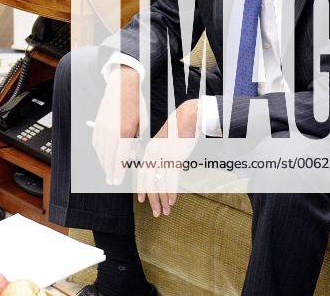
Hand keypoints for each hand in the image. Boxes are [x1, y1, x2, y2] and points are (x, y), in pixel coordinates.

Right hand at [92, 65, 142, 185]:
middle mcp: (111, 131)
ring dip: (104, 164)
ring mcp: (102, 128)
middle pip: (108, 158)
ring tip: (108, 172)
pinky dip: (98, 152)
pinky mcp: (97, 124)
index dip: (119, 172)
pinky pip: (96, 142)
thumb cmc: (137, 105)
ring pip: (100, 151)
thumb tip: (132, 156)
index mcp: (125, 132)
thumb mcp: (143, 124)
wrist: (122, 86)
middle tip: (111, 182)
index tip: (117, 182)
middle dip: (110, 172)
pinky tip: (102, 158)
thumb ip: (137, 142)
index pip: (120, 158)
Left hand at [137, 99, 198, 216]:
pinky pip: (171, 179)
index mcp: (149, 150)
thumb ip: (160, 156)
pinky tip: (172, 201)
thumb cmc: (178, 130)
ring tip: (165, 211)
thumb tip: (161, 170)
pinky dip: (171, 192)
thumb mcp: (164, 142)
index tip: (141, 201)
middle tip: (156, 213)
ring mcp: (164, 156)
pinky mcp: (175, 157)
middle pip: (149, 182)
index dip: (141, 189)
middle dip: (152, 200)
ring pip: (159, 183)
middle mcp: (153, 154)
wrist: (188, 116)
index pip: (142, 174)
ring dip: (162, 200)